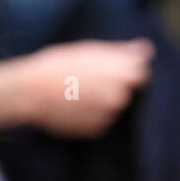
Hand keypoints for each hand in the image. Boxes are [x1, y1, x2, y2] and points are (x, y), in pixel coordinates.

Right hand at [0, 38, 154, 137]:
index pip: (142, 74)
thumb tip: (147, 50)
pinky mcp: (97, 130)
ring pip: (113, 107)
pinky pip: (101, 121)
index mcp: (122, 74)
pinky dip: (92, 115)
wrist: (31, 92)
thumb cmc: (58, 65)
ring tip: (79, 91)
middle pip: (127, 92)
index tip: (114, 67)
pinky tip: (75, 105)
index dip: (128, 70)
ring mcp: (109, 116)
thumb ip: (122, 52)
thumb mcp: (90, 50)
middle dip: (115, 86)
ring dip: (103, 101)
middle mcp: (120, 97)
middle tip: (90, 79)